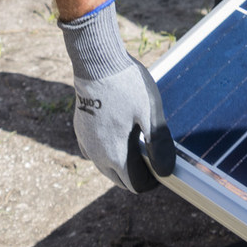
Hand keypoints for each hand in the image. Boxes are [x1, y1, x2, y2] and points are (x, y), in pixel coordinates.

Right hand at [58, 0, 175, 192]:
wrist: (97, 62)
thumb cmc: (127, 85)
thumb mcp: (151, 113)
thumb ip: (159, 145)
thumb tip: (166, 172)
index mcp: (115, 155)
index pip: (135, 185)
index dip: (152, 181)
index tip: (164, 167)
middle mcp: (96, 155)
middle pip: (120, 179)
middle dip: (138, 175)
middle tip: (155, 156)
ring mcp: (86, 143)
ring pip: (106, 167)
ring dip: (123, 163)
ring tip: (141, 143)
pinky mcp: (80, 131)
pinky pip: (96, 152)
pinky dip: (109, 151)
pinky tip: (122, 134)